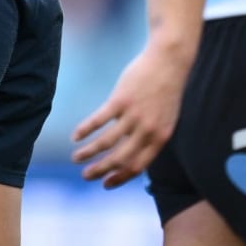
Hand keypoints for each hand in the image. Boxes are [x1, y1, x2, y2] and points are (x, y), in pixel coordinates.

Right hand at [71, 42, 191, 188]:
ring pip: (106, 142)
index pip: (138, 166)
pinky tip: (75, 136)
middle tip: (86, 176)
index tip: (105, 184)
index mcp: (160, 138)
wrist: (170, 61)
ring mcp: (133, 116)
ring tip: (76, 158)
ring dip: (88, 153)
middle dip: (100, 171)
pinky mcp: (120, 100)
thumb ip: (152, 135)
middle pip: (119, 159)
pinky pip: (98, 120)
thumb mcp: (166, 118)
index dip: (120, 178)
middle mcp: (147, 130)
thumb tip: (134, 151)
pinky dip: (85, 130)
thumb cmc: (166, 89)